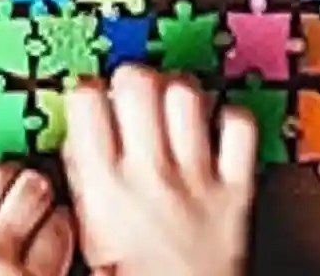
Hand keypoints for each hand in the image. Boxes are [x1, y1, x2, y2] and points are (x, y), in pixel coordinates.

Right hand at [62, 67, 257, 275]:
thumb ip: (84, 185)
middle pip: (138, 82)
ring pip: (186, 93)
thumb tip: (79, 142)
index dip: (86, 91)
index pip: (86, 99)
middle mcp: (151, 174)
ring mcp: (196, 178)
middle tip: (132, 94)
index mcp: (105, 187)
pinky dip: (230, 118)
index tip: (91, 101)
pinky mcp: (236, 189)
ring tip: (170, 105)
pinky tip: (214, 128)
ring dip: (176, 89)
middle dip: (131, 78)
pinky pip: (240, 127)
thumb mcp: (88, 240)